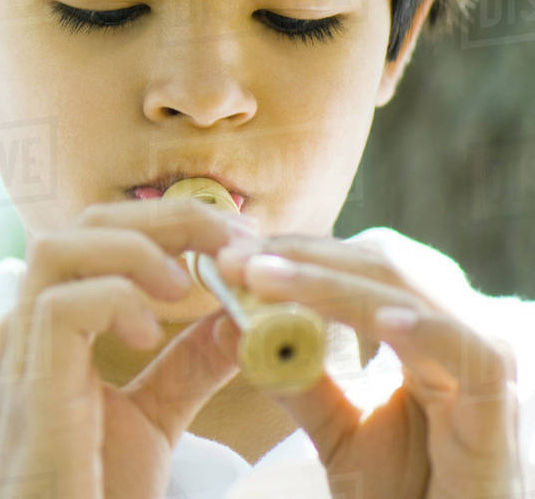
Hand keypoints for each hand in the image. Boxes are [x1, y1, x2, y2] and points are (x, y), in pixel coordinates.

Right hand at [0, 198, 251, 498]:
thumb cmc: (92, 495)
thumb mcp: (152, 419)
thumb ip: (186, 367)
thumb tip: (235, 317)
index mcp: (49, 327)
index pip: (98, 234)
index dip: (170, 224)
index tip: (235, 240)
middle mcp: (24, 326)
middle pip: (80, 224)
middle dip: (164, 219)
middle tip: (230, 242)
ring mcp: (18, 351)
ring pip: (57, 248)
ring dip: (134, 249)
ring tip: (187, 285)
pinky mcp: (30, 385)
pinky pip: (60, 306)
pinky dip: (115, 300)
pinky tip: (151, 333)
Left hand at [216, 235, 526, 498]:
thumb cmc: (405, 498)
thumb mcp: (338, 431)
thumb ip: (297, 379)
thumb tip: (230, 326)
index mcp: (423, 338)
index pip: (363, 268)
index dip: (300, 253)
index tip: (234, 253)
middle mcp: (456, 342)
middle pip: (385, 269)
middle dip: (304, 257)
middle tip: (236, 256)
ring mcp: (481, 376)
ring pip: (410, 299)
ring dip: (331, 283)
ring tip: (265, 276)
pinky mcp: (498, 418)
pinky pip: (471, 358)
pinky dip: (424, 330)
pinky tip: (377, 318)